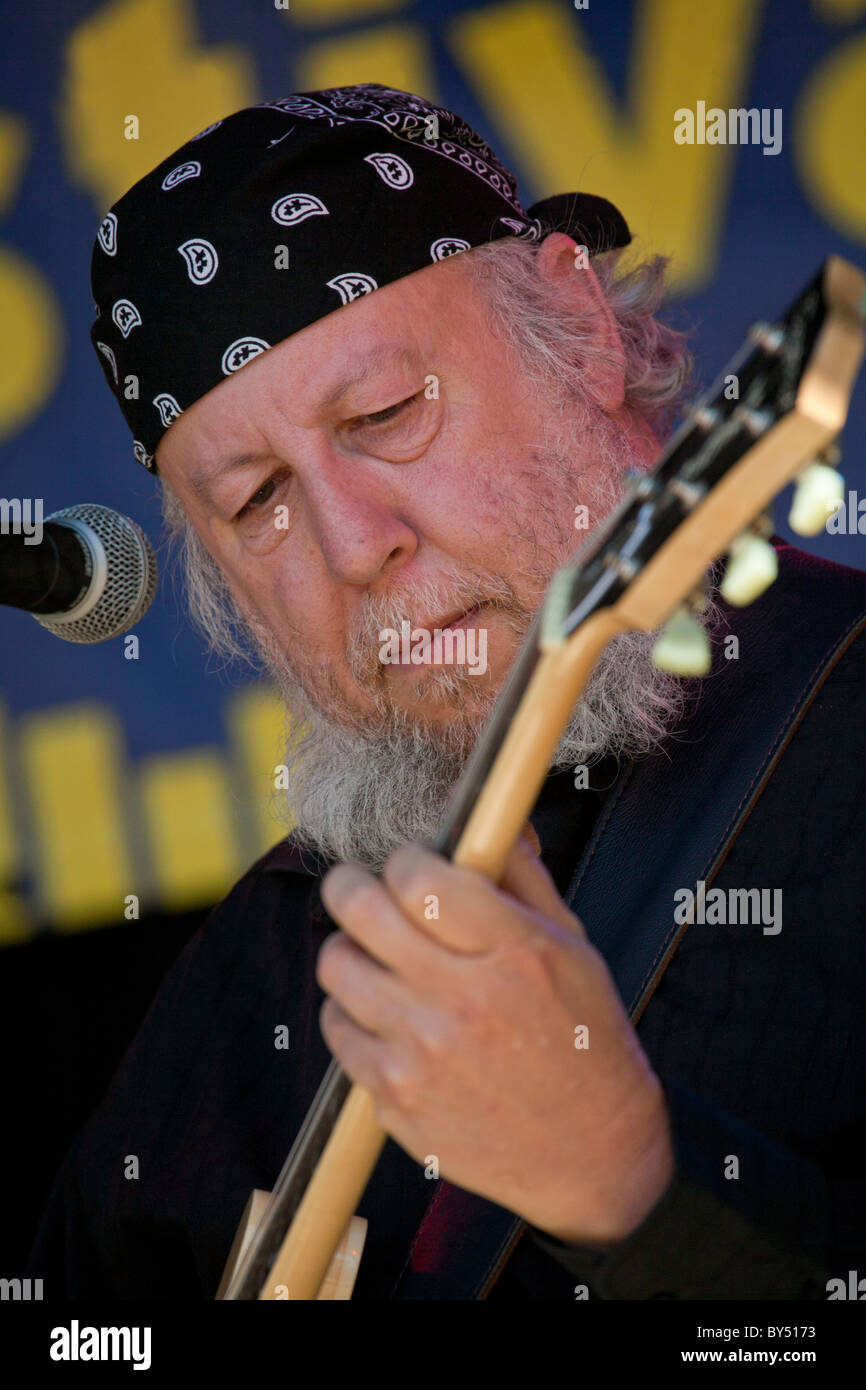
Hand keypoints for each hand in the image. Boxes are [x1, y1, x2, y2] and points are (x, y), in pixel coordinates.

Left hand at [316, 829, 673, 1246]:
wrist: (592, 1155)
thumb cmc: (586, 1042)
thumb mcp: (575, 948)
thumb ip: (523, 879)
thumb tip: (488, 821)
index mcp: (514, 953)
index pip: (417, 876)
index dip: (403, 860)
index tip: (409, 867)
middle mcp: (462, 1001)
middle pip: (358, 909)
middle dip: (351, 885)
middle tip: (360, 888)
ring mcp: (421, 1054)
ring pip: (336, 965)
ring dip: (350, 948)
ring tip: (374, 954)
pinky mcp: (395, 1098)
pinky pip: (337, 1027)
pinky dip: (352, 1010)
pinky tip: (383, 1011)